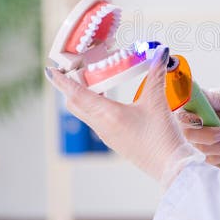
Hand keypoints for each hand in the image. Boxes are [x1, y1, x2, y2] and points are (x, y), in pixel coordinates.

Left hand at [46, 45, 204, 189]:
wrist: (169, 167)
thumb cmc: (162, 137)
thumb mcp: (158, 102)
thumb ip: (157, 74)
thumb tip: (162, 52)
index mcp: (108, 115)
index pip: (77, 95)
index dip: (62, 81)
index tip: (50, 71)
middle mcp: (102, 126)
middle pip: (75, 104)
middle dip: (70, 86)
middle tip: (75, 69)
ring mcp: (107, 135)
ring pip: (85, 113)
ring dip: (83, 96)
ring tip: (93, 79)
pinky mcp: (114, 140)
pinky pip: (96, 120)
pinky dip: (95, 105)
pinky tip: (108, 98)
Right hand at [175, 88, 219, 187]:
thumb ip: (215, 97)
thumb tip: (199, 94)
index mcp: (191, 108)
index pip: (181, 113)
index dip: (187, 117)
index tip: (201, 120)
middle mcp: (188, 126)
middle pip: (189, 134)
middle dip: (211, 136)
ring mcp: (194, 143)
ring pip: (202, 149)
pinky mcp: (201, 157)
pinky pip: (211, 160)